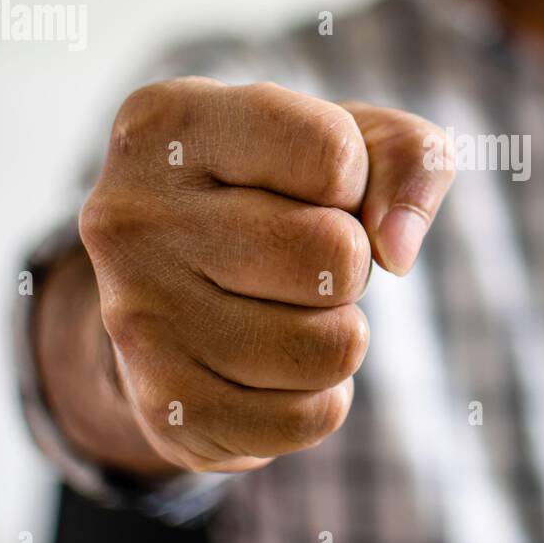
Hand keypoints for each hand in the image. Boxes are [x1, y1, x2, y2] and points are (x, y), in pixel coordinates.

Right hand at [77, 77, 454, 472]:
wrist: (176, 288)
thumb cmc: (282, 190)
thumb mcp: (353, 138)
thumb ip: (411, 157)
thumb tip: (396, 249)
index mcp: (171, 123)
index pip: (333, 154)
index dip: (356, 181)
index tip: (318, 187)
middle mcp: (132, 216)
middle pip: (336, 256)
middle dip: (349, 263)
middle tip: (304, 259)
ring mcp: (138, 316)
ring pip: (332, 346)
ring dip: (339, 332)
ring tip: (286, 308)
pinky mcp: (163, 405)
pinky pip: (309, 419)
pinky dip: (320, 397)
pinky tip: (273, 365)